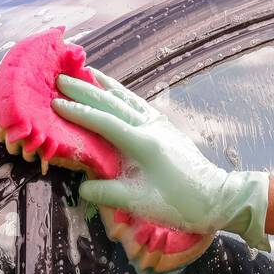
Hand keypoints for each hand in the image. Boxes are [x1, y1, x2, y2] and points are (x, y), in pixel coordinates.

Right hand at [52, 68, 270, 249]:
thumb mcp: (142, 203)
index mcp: (144, 143)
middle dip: (85, 90)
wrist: (217, 199)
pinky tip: (116, 90)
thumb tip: (83, 188)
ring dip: (105, 84)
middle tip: (61, 78)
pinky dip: (123, 94)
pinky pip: (139, 104)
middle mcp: (151, 128)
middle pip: (113, 103)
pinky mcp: (166, 129)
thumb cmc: (181, 203)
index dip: (79, 112)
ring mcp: (160, 125)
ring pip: (128, 98)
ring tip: (86, 70)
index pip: (104, 122)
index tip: (56, 103)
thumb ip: (109, 193)